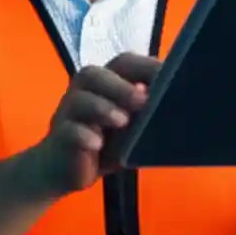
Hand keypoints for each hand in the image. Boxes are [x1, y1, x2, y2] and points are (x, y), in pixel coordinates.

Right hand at [25, 53, 160, 197]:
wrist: (63, 170)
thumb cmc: (104, 144)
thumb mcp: (131, 129)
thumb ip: (147, 114)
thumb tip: (176, 104)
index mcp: (105, 84)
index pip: (123, 64)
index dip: (145, 67)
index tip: (168, 77)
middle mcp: (84, 92)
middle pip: (94, 75)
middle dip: (120, 85)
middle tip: (143, 100)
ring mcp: (68, 113)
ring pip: (79, 100)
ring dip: (102, 107)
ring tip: (122, 121)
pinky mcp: (59, 137)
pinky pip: (68, 130)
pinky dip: (83, 135)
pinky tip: (97, 144)